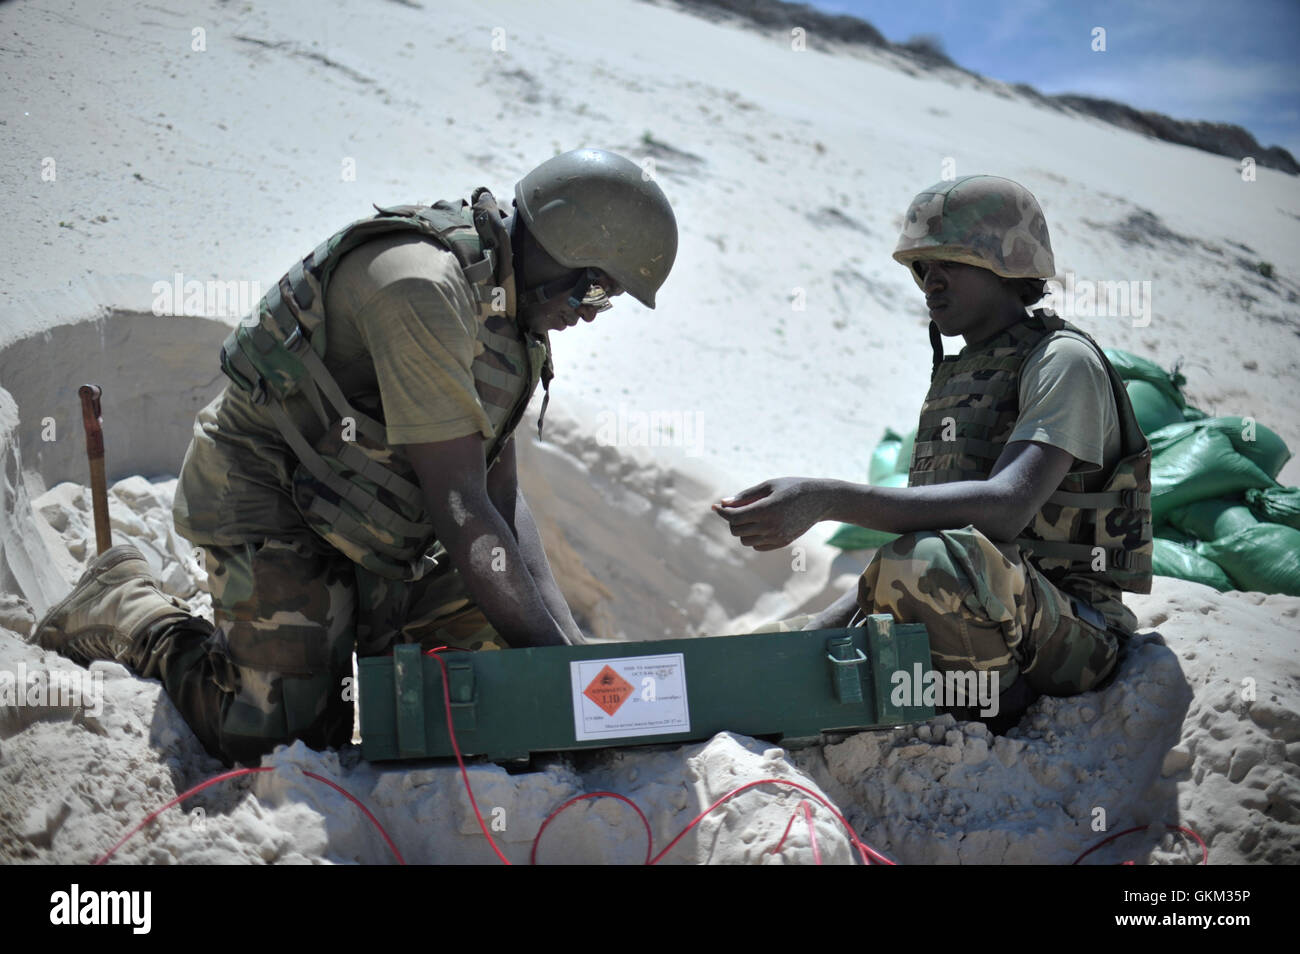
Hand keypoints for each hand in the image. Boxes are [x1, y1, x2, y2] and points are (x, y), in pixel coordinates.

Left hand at [711, 478, 825, 550]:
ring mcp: (777, 537)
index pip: (734, 517)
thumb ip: (745, 496)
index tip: (716, 506)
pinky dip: (753, 537)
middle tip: (736, 508)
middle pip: (737, 530)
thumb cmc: (792, 487)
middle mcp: (771, 526)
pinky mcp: (782, 543)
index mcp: (766, 510)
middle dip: (732, 520)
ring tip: (750, 516)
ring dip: (742, 529)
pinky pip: (758, 546)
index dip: (722, 512)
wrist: (820, 500)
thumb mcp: (768, 486)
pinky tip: (760, 525)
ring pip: (745, 540)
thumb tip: (723, 503)